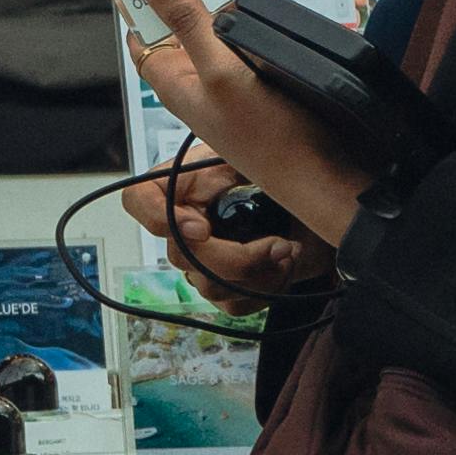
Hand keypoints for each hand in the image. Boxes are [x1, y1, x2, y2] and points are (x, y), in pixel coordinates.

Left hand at [132, 0, 367, 256]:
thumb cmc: (267, 136)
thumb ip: (186, 23)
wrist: (320, 173)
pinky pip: (253, 45)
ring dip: (240, 9)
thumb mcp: (219, 71)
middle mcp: (199, 80)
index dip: (146, 0)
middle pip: (187, 24)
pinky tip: (280, 23)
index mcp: (174, 79)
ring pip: (225, 31)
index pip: (144, 31)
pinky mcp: (261, 84)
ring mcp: (231, 83)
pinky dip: (264, 27)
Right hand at [145, 156, 337, 311]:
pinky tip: (286, 267)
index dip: (157, 218)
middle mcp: (184, 225)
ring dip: (260, 275)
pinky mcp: (227, 287)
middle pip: (183, 257)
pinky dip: (266, 290)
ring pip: (211, 287)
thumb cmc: (282, 164)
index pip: (139, 200)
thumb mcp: (256, 149)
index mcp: (182, 184)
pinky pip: (234, 305)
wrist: (317, 197)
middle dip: (238, 259)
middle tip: (281, 244)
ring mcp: (202, 261)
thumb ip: (237, 151)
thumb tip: (229, 168)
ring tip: (291, 250)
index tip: (201, 228)